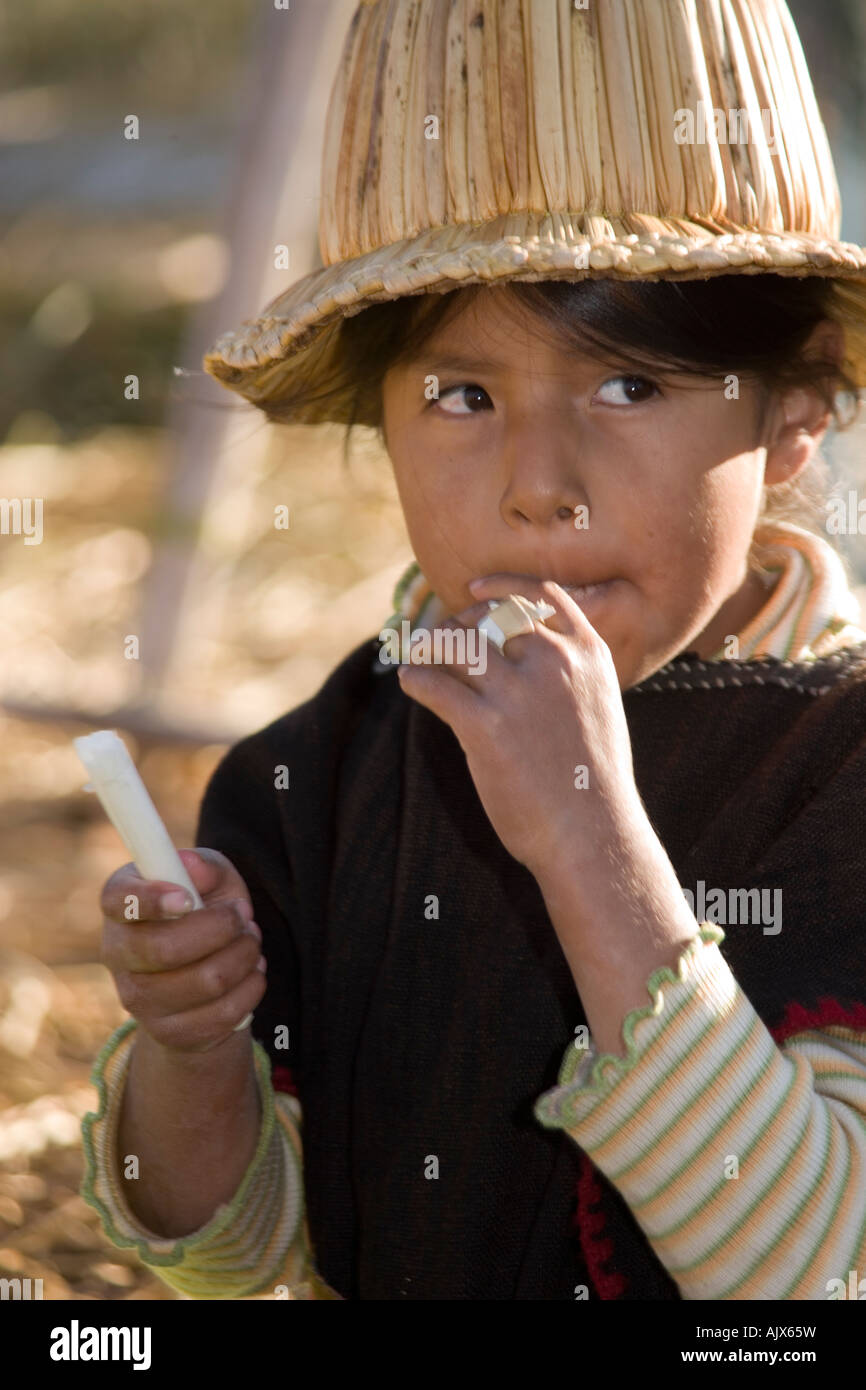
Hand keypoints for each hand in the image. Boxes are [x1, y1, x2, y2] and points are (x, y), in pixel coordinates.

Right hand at [100, 848, 266, 1053]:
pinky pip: (222, 1013)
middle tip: (244, 915)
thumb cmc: (205, 912)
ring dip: (244, 955)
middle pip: (165, 948)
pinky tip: (251, 972)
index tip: (188, 899)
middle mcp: (117, 953)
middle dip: (221, 927)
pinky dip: (251, 986)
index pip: (119, 901)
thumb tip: (191, 865)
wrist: (207, 977)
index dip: (150, 900)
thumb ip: (205, 866)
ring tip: (250, 941)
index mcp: (120, 905)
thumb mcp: (212, 879)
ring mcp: (138, 998)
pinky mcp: (166, 1032)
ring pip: (205, 981)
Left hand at [395, 574, 646, 881]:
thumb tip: (526, 661)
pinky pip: (434, 684)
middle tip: (439, 638)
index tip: (474, 589)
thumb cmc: (595, 782)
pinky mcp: (484, 725)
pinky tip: (410, 682)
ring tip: (418, 657)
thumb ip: (570, 677)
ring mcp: (518, 691)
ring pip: (456, 643)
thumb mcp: (599, 710)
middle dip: (458, 622)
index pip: (540, 595)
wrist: (593, 832)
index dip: (502, 587)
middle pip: (490, 616)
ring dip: (430, 646)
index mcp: (587, 654)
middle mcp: (554, 661)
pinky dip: (416, 678)